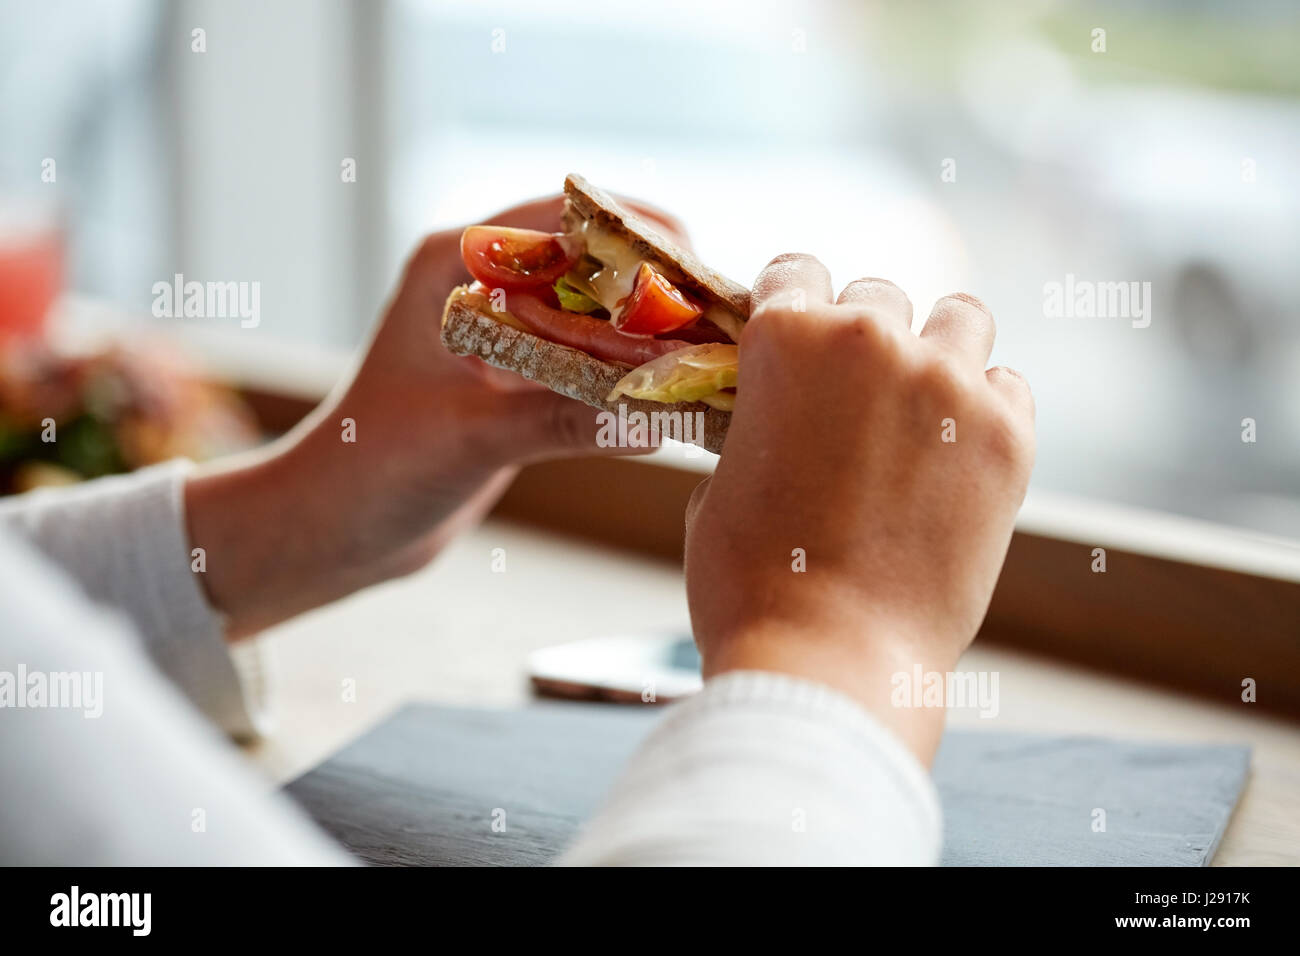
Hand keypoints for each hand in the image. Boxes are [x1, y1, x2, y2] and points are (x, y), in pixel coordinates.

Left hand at [186, 194, 686, 636]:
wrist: (331, 530)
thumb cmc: (370, 469)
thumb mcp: (467, 438)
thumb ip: (557, 421)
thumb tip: (656, 417)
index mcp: (451, 266)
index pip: (558, 219)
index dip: (632, 235)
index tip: (694, 271)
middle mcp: (480, 287)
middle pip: (589, 262)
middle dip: (654, 288)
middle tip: (720, 321)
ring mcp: (502, 335)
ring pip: (594, 314)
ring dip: (648, 334)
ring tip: (712, 357)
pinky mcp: (516, 382)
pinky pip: (587, 364)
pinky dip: (629, 375)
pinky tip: (674, 397)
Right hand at [684, 254, 1034, 762]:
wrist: (829, 658)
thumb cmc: (749, 583)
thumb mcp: (718, 484)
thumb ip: (754, 428)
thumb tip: (778, 424)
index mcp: (787, 339)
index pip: (797, 271)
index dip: (793, 305)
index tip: (799, 340)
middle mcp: (873, 340)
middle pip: (878, 294)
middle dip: (862, 335)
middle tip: (854, 396)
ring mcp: (950, 385)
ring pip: (961, 317)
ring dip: (938, 349)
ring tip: (922, 405)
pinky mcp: (1009, 437)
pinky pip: (1010, 385)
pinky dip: (987, 407)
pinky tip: (959, 453)